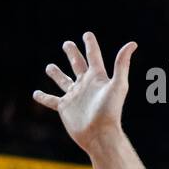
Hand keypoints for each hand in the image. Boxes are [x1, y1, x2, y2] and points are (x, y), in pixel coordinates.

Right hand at [32, 33, 136, 153]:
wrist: (100, 134)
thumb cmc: (110, 110)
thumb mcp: (118, 84)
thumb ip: (122, 64)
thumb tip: (132, 43)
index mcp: (98, 78)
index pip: (94, 56)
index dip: (90, 44)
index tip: (87, 34)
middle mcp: (86, 85)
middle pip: (77, 65)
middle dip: (72, 54)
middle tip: (67, 44)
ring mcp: (75, 96)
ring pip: (63, 81)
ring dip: (56, 74)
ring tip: (49, 67)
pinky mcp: (65, 107)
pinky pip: (51, 100)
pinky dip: (43, 97)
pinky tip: (36, 93)